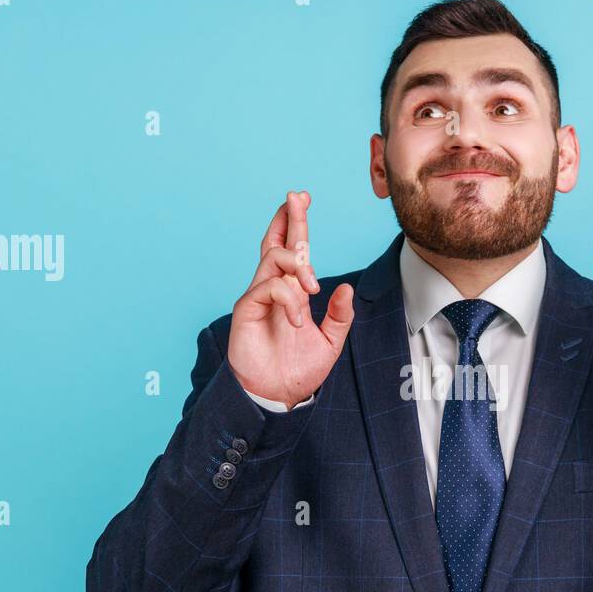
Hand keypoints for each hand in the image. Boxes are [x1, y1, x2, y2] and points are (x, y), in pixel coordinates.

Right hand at [227, 190, 354, 408]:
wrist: (278, 396)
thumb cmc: (298, 371)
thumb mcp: (330, 342)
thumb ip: (339, 316)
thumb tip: (345, 288)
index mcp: (293, 292)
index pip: (295, 251)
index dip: (297, 224)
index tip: (303, 199)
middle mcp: (274, 289)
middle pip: (277, 242)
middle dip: (288, 218)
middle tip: (297, 195)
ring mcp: (259, 297)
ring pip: (273, 258)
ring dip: (298, 264)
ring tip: (312, 288)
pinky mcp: (247, 309)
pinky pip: (268, 287)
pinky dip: (287, 298)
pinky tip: (297, 320)